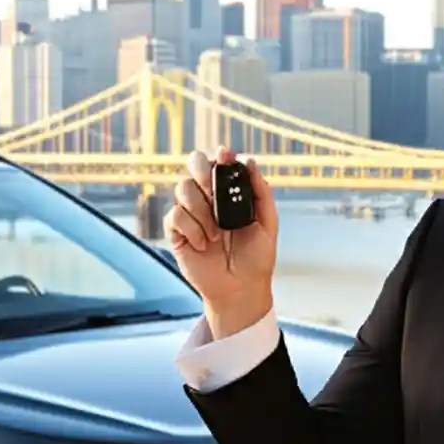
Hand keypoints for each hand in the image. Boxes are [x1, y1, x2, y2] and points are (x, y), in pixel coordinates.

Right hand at [164, 147, 278, 339]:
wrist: (242, 288)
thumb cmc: (257, 258)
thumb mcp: (268, 223)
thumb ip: (261, 192)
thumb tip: (249, 161)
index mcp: (229, 193)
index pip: (218, 162)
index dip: (219, 155)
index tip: (225, 154)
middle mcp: (208, 198)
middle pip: (193, 164)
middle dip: (203, 172)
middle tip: (214, 191)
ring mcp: (191, 214)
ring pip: (183, 189)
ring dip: (202, 210)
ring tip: (217, 234)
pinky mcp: (177, 232)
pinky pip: (175, 215)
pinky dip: (192, 229)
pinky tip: (205, 244)